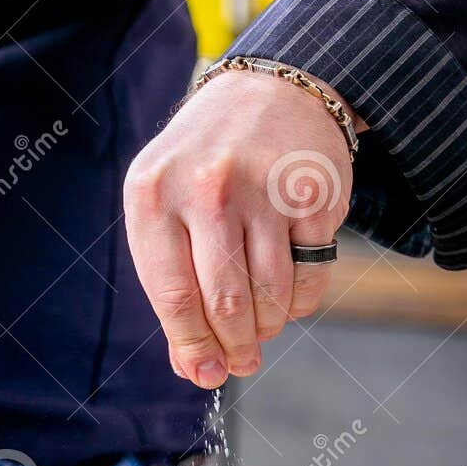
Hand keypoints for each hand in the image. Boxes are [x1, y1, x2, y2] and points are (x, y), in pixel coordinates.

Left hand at [124, 70, 354, 387]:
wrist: (269, 92)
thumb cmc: (204, 165)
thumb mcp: (166, 207)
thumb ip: (172, 284)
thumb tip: (196, 370)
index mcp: (153, 192)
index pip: (173, 296)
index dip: (192, 346)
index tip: (206, 373)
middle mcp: (207, 186)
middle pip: (225, 303)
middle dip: (234, 346)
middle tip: (242, 361)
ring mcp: (264, 188)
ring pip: (271, 296)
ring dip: (268, 326)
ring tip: (262, 325)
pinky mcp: (314, 195)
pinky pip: (310, 278)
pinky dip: (299, 301)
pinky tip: (287, 291)